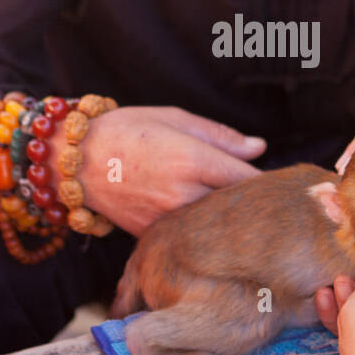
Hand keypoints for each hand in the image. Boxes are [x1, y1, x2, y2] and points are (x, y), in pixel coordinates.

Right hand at [48, 105, 265, 234]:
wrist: (74, 161)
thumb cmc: (126, 130)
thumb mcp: (174, 119)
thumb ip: (221, 137)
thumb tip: (260, 148)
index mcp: (192, 160)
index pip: (249, 179)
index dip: (268, 183)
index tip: (280, 184)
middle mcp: (183, 194)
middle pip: (236, 207)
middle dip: (251, 203)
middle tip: (263, 199)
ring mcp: (167, 219)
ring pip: (214, 225)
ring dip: (226, 218)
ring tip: (232, 209)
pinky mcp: (153, 235)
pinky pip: (188, 234)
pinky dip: (199, 228)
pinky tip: (201, 219)